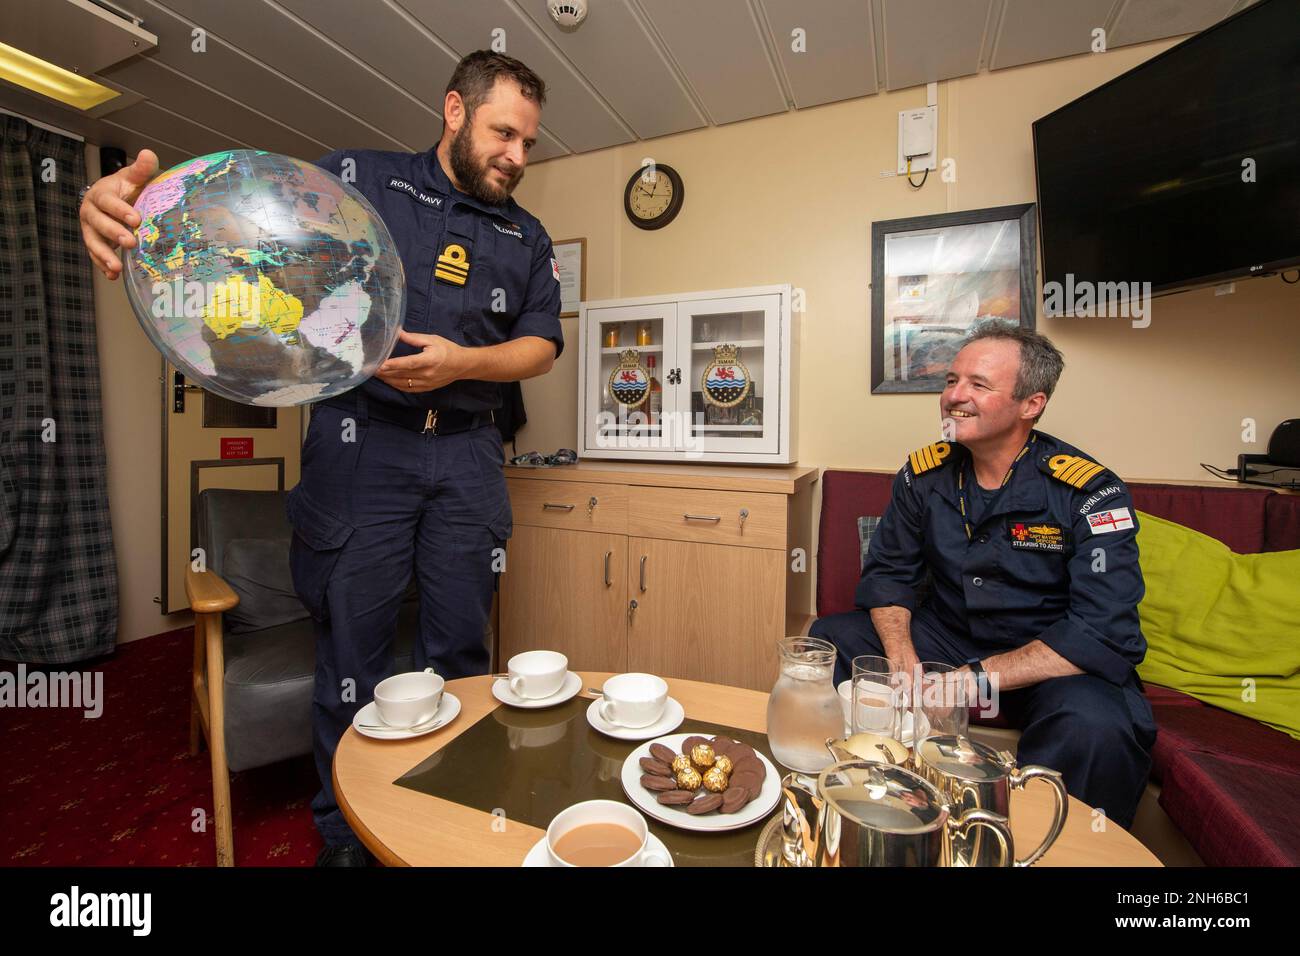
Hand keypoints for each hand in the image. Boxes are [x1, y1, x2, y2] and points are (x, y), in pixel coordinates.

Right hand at [79, 148, 158, 279]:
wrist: (115, 200)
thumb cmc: (125, 189)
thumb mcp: (133, 178)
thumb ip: (141, 169)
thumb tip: (148, 154)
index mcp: (100, 194)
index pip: (108, 201)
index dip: (120, 210)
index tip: (136, 219)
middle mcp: (91, 212)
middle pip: (98, 223)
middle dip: (113, 233)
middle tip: (131, 242)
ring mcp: (91, 230)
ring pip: (93, 242)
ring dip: (104, 255)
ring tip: (117, 267)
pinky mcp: (95, 243)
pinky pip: (96, 256)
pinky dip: (103, 266)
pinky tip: (113, 276)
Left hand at [375, 330, 466, 392]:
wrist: (462, 366)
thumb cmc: (448, 349)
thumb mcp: (432, 339)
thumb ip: (413, 338)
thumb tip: (397, 332)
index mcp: (429, 360)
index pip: (408, 363)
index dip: (393, 364)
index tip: (380, 364)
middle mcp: (427, 374)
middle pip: (402, 375)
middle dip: (385, 372)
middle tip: (370, 368)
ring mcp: (426, 383)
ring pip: (403, 384)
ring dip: (388, 380)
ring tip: (376, 374)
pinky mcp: (426, 388)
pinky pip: (408, 389)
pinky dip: (396, 385)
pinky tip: (388, 381)